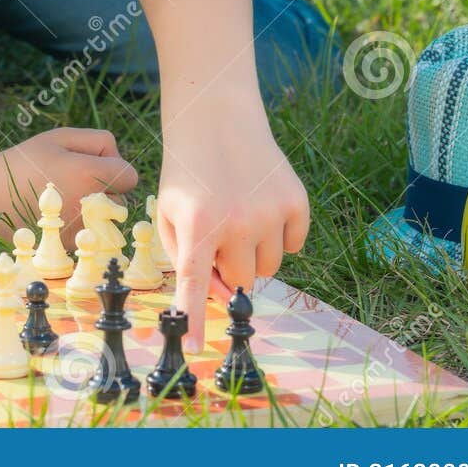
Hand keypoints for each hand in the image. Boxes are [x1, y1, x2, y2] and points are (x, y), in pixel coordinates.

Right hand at [0, 126, 136, 231]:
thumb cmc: (27, 162)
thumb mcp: (59, 138)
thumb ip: (99, 141)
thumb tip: (122, 161)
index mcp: (89, 173)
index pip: (130, 175)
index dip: (115, 169)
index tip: (95, 168)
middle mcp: (88, 203)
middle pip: (123, 199)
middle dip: (108, 191)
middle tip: (75, 183)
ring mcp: (80, 228)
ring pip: (110, 221)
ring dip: (99, 211)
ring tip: (68, 199)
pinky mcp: (71, 245)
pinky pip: (92, 234)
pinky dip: (83, 226)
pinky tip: (60, 215)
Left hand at [157, 102, 309, 319]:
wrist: (217, 117)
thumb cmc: (187, 171)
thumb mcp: (170, 211)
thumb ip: (185, 257)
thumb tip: (220, 294)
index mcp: (197, 225)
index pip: (194, 286)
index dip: (195, 320)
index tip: (194, 349)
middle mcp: (237, 223)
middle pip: (241, 281)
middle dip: (229, 269)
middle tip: (219, 236)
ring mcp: (271, 212)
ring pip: (269, 267)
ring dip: (253, 254)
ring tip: (238, 216)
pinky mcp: (297, 201)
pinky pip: (293, 245)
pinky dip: (279, 235)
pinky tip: (262, 206)